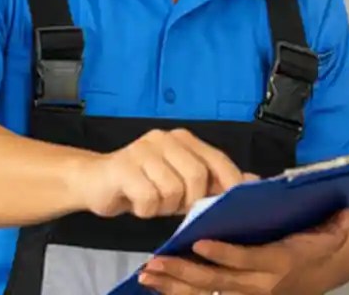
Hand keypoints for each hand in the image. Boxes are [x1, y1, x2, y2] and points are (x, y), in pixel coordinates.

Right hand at [71, 129, 245, 218]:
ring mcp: (142, 150)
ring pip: (172, 190)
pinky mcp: (123, 167)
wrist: (94, 181)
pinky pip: (148, 198)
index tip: (233, 204)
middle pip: (197, 176)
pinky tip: (137, 203)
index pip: (217, 159)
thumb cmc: (143, 184)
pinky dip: (146, 210)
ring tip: (153, 201)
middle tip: (175, 206)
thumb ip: (213, 182)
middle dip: (191, 200)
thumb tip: (254, 182)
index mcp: (184, 140)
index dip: (229, 182)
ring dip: (165, 207)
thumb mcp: (182, 183)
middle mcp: (165, 138)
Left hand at [137, 210, 348, 294]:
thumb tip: (344, 208)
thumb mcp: (330, 231)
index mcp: (278, 263)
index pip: (247, 261)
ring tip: (147, 274)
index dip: (224, 255)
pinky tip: (156, 284)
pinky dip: (178, 292)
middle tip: (156, 263)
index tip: (199, 242)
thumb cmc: (315, 243)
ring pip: (205, 294)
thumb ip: (334, 222)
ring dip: (173, 285)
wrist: (317, 273)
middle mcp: (259, 286)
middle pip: (217, 283)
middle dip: (184, 273)